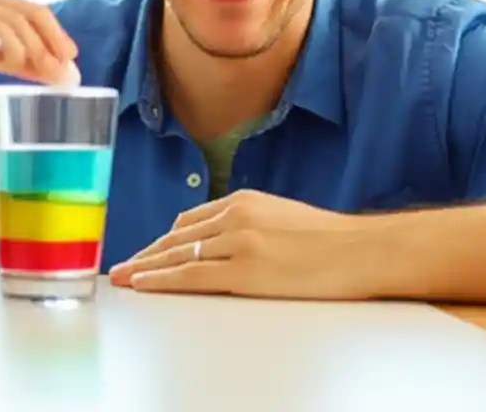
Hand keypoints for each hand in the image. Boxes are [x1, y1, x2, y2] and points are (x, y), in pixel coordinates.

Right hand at [0, 0, 79, 86]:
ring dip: (15, 50)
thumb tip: (58, 76)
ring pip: (4, 26)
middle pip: (24, 18)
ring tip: (12, 66)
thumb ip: (23, 64)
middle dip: (41, 45)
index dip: (56, 33)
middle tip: (51, 68)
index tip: (70, 56)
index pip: (37, 11)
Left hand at [107, 190, 395, 298]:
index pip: (190, 220)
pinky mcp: (245, 270)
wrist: (362, 250)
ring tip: (124, 278)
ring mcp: (238, 242)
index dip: (163, 239)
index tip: (147, 251)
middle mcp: (235, 216)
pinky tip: (144, 284)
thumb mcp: (282, 218)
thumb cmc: (332, 241)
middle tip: (123, 266)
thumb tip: (226, 241)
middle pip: (177, 237)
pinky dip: (162, 280)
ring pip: (178, 256)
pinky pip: (191, 277)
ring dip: (146, 268)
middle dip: (147, 254)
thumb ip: (250, 224)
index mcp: (244, 201)